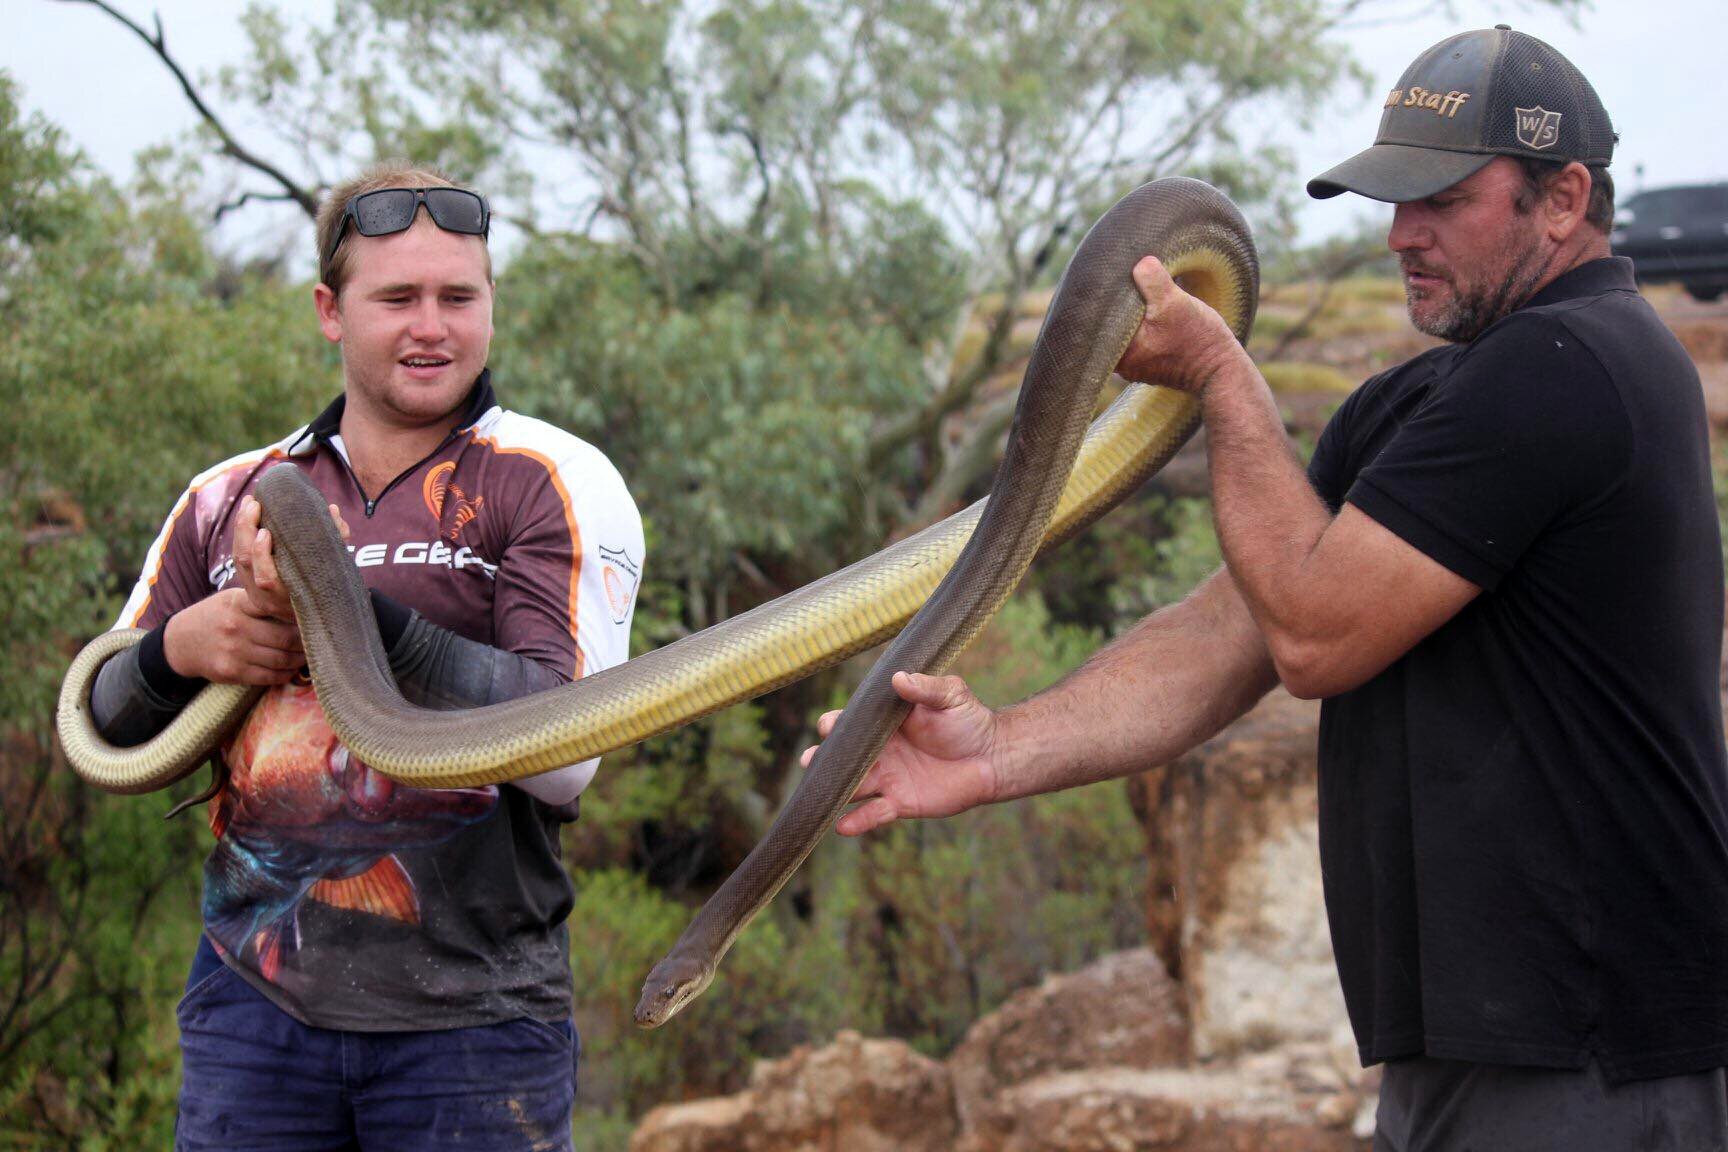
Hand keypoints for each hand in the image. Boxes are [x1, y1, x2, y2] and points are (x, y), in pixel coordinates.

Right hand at [161, 588, 305, 685]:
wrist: (181, 642)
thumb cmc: (216, 616)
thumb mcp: (233, 599)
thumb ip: (260, 602)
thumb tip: (300, 604)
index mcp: (238, 604)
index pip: (277, 608)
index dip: (301, 616)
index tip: (316, 618)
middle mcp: (236, 628)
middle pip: (285, 639)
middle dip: (306, 642)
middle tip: (320, 641)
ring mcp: (233, 652)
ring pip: (280, 660)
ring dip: (299, 660)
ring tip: (309, 655)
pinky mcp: (232, 672)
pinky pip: (267, 677)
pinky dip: (285, 674)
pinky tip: (292, 669)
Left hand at [233, 494, 349, 623]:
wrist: (310, 617)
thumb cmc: (328, 587)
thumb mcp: (335, 570)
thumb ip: (337, 541)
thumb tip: (333, 510)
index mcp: (288, 598)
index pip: (266, 578)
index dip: (261, 555)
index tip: (266, 532)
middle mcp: (267, 597)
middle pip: (246, 563)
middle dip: (246, 531)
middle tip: (254, 505)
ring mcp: (254, 591)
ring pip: (238, 558)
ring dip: (241, 528)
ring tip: (250, 503)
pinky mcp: (248, 582)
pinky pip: (238, 556)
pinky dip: (241, 533)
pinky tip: (246, 513)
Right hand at [803, 671, 1002, 836]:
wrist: (993, 756)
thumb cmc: (969, 720)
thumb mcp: (950, 695)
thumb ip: (925, 688)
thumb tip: (898, 678)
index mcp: (885, 724)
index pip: (850, 724)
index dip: (836, 725)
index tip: (831, 727)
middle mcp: (880, 752)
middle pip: (842, 758)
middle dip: (822, 760)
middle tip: (811, 761)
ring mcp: (888, 778)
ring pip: (852, 787)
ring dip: (834, 791)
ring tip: (818, 795)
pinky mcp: (900, 802)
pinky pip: (873, 813)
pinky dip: (858, 821)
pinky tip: (841, 826)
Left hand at [1114, 255, 1248, 394]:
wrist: (1222, 370)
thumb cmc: (1199, 340)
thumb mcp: (1174, 303)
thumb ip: (1152, 281)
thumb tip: (1139, 263)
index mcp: (1120, 352)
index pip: (1098, 320)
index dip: (1103, 297)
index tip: (1111, 277)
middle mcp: (1122, 364)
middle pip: (1109, 326)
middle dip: (1118, 303)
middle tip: (1126, 278)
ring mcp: (1135, 365)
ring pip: (1125, 331)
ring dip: (1132, 313)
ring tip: (1140, 290)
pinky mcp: (1150, 363)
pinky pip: (1138, 338)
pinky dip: (1143, 323)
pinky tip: (1151, 307)